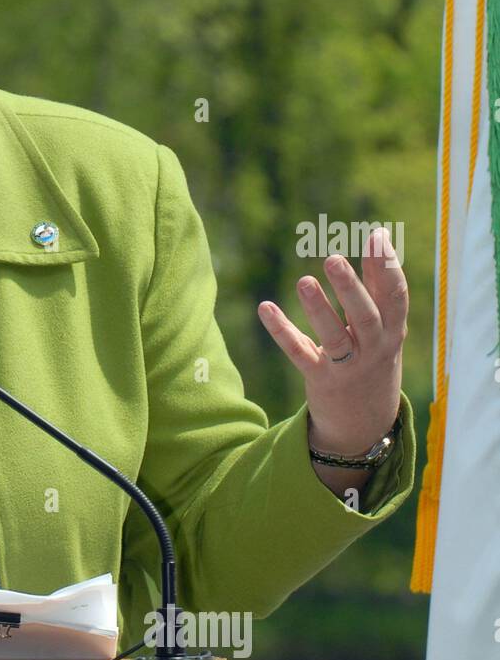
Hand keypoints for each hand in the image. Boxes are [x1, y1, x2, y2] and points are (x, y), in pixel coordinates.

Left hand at [256, 226, 406, 455]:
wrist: (365, 424)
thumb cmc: (373, 361)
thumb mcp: (385, 329)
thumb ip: (378, 288)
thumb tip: (381, 236)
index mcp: (393, 333)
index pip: (394, 298)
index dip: (387, 267)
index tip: (377, 236)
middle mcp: (374, 350)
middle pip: (365, 317)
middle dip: (350, 288)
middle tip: (332, 259)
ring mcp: (347, 368)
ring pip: (333, 337)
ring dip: (318, 309)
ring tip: (304, 281)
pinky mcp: (320, 380)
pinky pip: (300, 353)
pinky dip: (282, 331)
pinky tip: (266, 308)